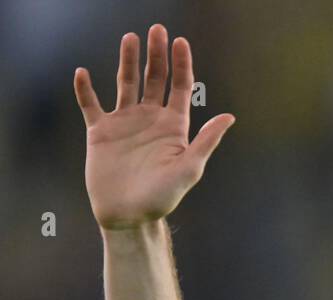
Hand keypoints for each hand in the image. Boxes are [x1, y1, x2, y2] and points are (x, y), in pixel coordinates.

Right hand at [75, 24, 234, 229]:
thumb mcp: (189, 169)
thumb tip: (229, 116)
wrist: (129, 216)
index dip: (181, 64)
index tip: (179, 41)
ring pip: (125, 84)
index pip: (180, 88)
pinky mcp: (100, 132)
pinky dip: (85, 89)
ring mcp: (125, 124)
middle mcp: (150, 120)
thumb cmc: (162, 198)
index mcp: (174, 127)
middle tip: (157, 30)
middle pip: (153, 79)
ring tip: (130, 39)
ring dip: (127, 61)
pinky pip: (90, 105)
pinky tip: (83, 73)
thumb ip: (206, 141)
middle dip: (156, 55)